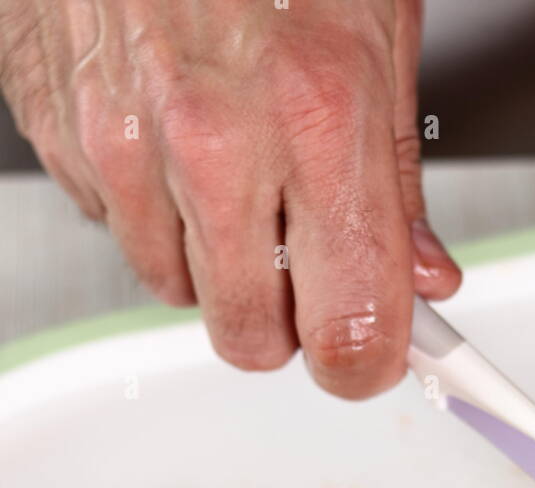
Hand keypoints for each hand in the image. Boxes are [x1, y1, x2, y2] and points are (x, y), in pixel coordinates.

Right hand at [0, 0, 460, 396]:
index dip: (367, 361)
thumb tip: (421, 277)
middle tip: (304, 265)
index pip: (350, 333)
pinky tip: (174, 131)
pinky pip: (120, 226)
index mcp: (317, 116)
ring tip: (235, 166)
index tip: (376, 353)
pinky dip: (154, 203)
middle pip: (253, 342)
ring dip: (216, 259)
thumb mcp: (377, 24)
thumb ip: (397, 178)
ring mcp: (126, 141)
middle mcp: (215, 142)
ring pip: (181, 292)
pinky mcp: (66, 133)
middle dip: (286, 321)